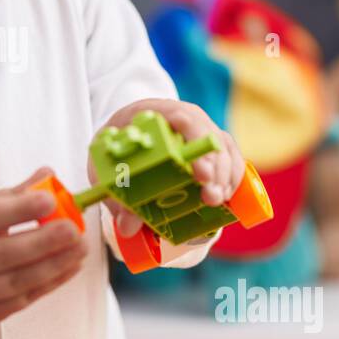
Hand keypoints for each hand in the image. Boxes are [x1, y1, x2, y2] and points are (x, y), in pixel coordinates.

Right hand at [0, 167, 87, 328]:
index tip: (50, 200)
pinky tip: (69, 268)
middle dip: (42, 242)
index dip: (18, 209)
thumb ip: (13, 195)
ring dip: (52, 266)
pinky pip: (20, 302)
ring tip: (80, 249)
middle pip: (0, 254)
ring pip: (13, 282)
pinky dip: (49, 284)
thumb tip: (49, 174)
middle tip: (73, 229)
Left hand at [90, 98, 245, 237]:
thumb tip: (127, 226)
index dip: (193, 137)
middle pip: (208, 135)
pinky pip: (232, 161)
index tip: (198, 169)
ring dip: (224, 178)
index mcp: (156, 113)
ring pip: (225, 149)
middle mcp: (186, 118)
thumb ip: (114, 195)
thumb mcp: (106, 168)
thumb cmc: (119, 149)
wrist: (130, 140)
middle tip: (210, 196)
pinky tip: (225, 199)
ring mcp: (204, 132)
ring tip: (215, 202)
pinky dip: (232, 181)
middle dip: (213, 168)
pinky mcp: (215, 149)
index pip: (180, 115)